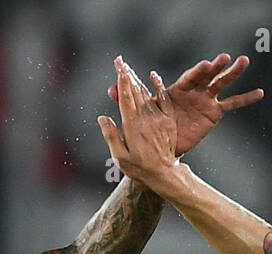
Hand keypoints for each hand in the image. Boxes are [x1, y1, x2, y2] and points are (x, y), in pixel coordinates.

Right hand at [97, 57, 178, 189]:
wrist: (164, 174)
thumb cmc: (139, 168)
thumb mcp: (120, 157)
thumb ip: (111, 136)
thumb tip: (102, 118)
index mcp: (132, 126)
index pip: (126, 98)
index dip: (122, 81)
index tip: (118, 67)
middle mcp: (146, 119)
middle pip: (135, 92)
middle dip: (127, 75)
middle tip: (120, 61)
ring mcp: (159, 119)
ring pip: (147, 93)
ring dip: (137, 79)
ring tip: (129, 68)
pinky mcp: (168, 121)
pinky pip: (164, 99)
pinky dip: (158, 87)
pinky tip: (152, 76)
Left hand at [108, 53, 262, 155]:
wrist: (161, 149)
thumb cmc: (150, 129)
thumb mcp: (138, 115)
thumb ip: (126, 101)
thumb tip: (110, 88)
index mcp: (177, 90)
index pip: (189, 78)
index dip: (197, 72)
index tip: (206, 64)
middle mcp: (193, 91)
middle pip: (207, 77)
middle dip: (216, 68)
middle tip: (226, 58)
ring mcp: (206, 101)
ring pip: (222, 84)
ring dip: (233, 73)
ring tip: (245, 61)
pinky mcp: (214, 114)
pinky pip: (233, 105)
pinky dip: (246, 98)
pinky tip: (260, 93)